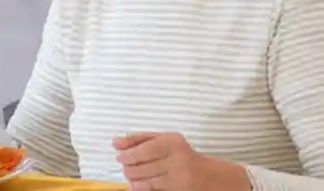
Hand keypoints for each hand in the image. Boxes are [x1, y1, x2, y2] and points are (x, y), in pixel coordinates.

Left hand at [114, 132, 249, 190]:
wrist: (208, 177)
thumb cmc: (181, 153)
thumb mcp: (163, 140)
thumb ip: (139, 139)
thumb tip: (115, 142)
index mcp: (173, 142)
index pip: (144, 150)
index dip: (128, 155)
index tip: (120, 156)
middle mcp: (177, 160)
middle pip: (142, 167)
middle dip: (128, 167)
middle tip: (126, 165)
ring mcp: (178, 179)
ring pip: (145, 181)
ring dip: (133, 178)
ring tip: (132, 173)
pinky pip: (152, 190)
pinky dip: (140, 187)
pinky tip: (137, 184)